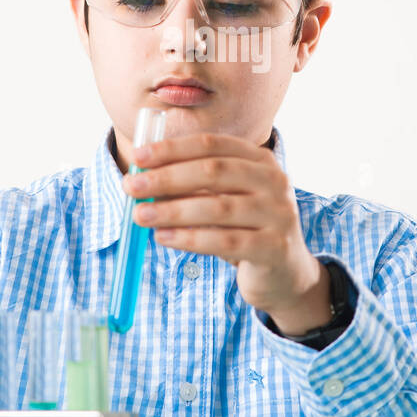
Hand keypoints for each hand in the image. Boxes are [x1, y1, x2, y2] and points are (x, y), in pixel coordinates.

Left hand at [122, 132, 332, 335]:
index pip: (211, 144)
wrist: (285, 273)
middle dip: (166, 178)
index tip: (137, 157)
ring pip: (218, 207)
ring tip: (140, 215)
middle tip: (131, 187)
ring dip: (173, 210)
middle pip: (213, 172)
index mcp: (259, 159)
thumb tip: (143, 180)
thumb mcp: (224, 199)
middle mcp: (274, 181)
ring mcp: (279, 214)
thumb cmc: (244, 229)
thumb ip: (194, 186)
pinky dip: (190, 238)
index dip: (172, 149)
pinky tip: (163, 238)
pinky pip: (225, 241)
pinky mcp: (274, 247)